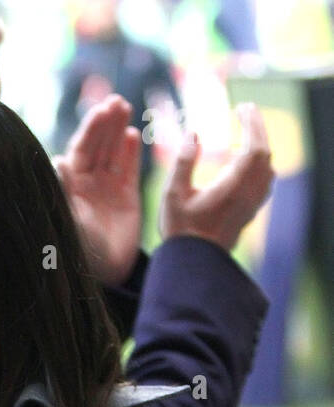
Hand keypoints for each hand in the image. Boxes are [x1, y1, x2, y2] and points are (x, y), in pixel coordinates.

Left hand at [55, 93, 141, 287]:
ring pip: (113, 152)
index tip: (100, 111)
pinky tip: (132, 135)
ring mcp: (108, 187)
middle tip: (116, 102)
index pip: (81, 149)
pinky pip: (128, 168)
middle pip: (98, 145)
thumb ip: (64, 189)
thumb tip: (56, 159)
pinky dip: (131, 152)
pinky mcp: (127, 196)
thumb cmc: (82, 250)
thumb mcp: (70, 219)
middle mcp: (88, 182)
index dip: (90, 130)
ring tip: (125, 108)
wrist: (107, 273)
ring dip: (118, 130)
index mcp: (72, 185)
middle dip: (106, 123)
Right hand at [159, 102, 273, 252]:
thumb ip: (183, 162)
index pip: (252, 146)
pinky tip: (253, 162)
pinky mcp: (249, 214)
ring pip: (268, 168)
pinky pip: (265, 183)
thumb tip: (192, 133)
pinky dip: (263, 164)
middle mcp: (247, 195)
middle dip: (258, 128)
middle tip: (246, 111)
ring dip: (261, 145)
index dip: (251, 123)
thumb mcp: (173, 194)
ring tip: (249, 132)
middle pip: (264, 153)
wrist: (193, 265)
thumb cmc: (180, 231)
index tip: (241, 107)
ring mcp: (251, 205)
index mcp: (232, 187)